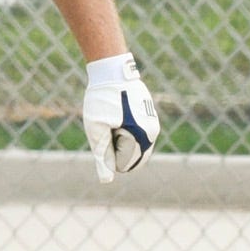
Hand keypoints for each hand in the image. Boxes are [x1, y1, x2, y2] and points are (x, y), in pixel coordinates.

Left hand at [81, 53, 158, 181]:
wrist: (112, 71)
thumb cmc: (101, 100)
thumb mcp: (96, 130)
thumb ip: (102, 156)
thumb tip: (106, 180)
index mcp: (142, 137)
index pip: (123, 164)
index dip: (107, 152)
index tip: (105, 130)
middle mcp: (153, 132)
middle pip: (130, 157)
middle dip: (115, 147)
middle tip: (108, 124)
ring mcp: (153, 124)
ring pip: (133, 146)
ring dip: (119, 138)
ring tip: (113, 117)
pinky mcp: (149, 117)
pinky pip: (136, 135)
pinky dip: (124, 131)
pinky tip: (117, 114)